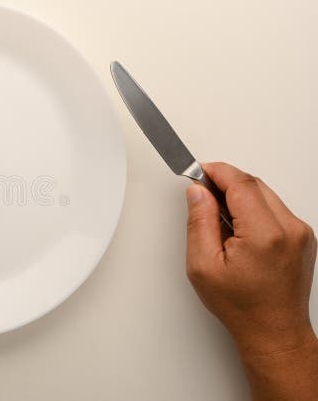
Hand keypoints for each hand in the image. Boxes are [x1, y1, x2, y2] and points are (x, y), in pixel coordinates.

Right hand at [186, 162, 317, 399]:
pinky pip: (275, 209)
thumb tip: (198, 193)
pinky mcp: (303, 237)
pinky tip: (238, 229)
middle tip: (203, 192)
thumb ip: (199, 222)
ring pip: (265, 195)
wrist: (273, 330)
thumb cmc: (242, 306)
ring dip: (240, 196)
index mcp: (264, 234)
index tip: (199, 171)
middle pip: (254, 185)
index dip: (216, 171)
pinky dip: (254, 209)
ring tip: (219, 218)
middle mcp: (289, 229)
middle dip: (226, 182)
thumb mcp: (203, 265)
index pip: (240, 183)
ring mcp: (300, 232)